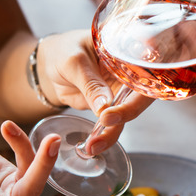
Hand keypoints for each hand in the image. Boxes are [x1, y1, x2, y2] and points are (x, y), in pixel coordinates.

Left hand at [37, 30, 153, 154]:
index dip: (135, 96)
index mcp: (130, 56)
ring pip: (127, 115)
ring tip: (93, 146)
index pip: (144, 77)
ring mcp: (123, 92)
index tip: (110, 112)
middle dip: (124, 118)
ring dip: (113, 133)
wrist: (51, 62)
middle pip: (139, 100)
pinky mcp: (112, 106)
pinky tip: (93, 145)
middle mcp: (132, 75)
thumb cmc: (64, 50)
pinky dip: (105, 136)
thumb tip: (106, 107)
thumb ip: (90, 83)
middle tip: (104, 127)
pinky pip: (114, 124)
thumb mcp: (74, 62)